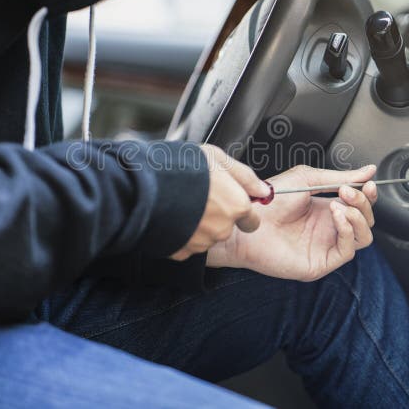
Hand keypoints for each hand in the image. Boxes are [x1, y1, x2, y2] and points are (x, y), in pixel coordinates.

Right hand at [170, 145, 270, 260]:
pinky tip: (171, 216)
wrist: (144, 187)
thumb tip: (263, 191)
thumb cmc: (182, 167)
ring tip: (181, 203)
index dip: (241, 210)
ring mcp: (202, 242)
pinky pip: (186, 244)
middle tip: (198, 196)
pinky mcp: (181, 251)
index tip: (229, 202)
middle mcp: (223, 228)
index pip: (251, 220)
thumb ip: (245, 176)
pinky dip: (181, 234)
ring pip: (206, 236)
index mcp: (236, 205)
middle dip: (215, 215)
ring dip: (197, 224)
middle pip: (226, 227)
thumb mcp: (218, 158)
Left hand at [206, 164, 377, 280]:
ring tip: (340, 203)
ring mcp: (326, 247)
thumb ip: (339, 176)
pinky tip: (336, 215)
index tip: (368, 184)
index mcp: (326, 209)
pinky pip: (348, 250)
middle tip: (347, 191)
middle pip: (366, 220)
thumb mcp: (308, 179)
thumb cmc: (268, 201)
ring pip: (363, 237)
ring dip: (359, 217)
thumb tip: (369, 171)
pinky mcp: (321, 263)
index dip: (368, 195)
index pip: (360, 205)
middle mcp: (329, 229)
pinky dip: (348, 230)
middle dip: (363, 203)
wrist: (248, 219)